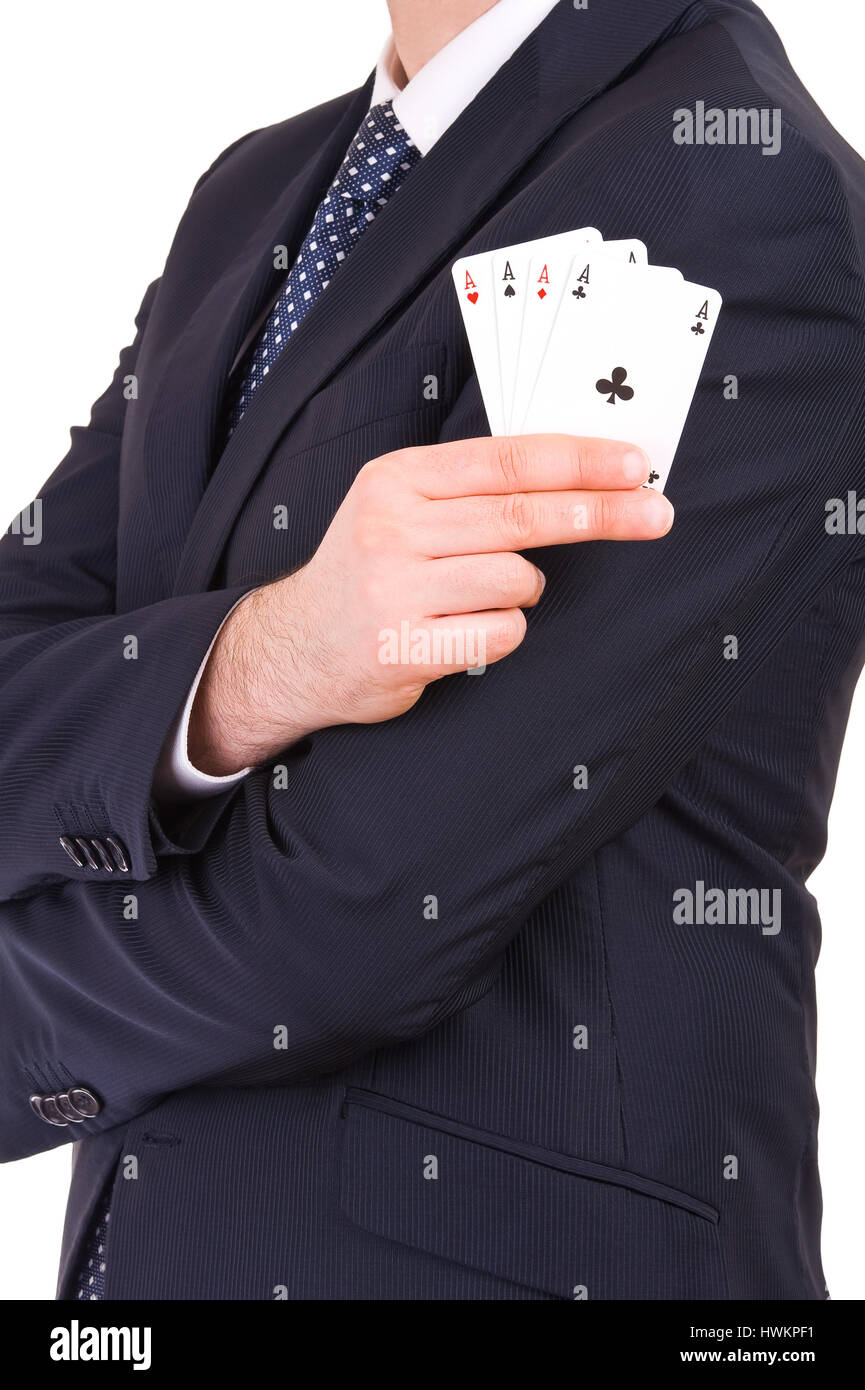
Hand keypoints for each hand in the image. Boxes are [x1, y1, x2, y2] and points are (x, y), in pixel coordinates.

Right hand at [187, 434, 672, 773]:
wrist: (299, 646)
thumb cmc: (371, 571)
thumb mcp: (400, 506)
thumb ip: (471, 487)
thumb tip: (576, 471)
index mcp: (397, 480)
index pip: (506, 461)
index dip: (578, 461)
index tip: (634, 466)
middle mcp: (391, 528)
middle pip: (524, 517)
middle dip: (599, 514)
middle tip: (656, 516)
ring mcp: (395, 590)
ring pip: (517, 580)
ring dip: (521, 591)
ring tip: (477, 597)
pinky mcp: (404, 647)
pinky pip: (500, 632)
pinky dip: (501, 632)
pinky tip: (461, 632)